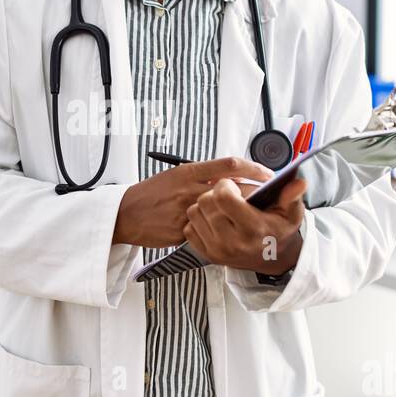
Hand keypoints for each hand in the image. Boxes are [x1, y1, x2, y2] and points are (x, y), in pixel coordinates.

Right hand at [113, 156, 273, 248]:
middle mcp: (190, 189)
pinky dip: (221, 229)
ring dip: (241, 213)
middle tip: (268, 197)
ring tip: (252, 215)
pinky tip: (227, 230)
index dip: (254, 168)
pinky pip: (209, 229)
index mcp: (189, 172)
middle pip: (235, 189)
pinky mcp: (184, 231)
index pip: (230, 165)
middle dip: (256, 194)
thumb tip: (231, 176)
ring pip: (225, 212)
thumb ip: (202, 175)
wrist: (127, 213)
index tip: (268, 173)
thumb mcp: (176, 175)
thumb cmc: (152, 193)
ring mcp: (188, 211)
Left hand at [183, 175, 306, 275]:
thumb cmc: (278, 231)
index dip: (225, 185)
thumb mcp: (291, 214)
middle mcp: (233, 242)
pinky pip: (189, 228)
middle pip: (206, 202)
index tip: (232, 186)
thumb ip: (293, 196)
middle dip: (214, 193)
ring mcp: (217, 250)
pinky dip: (198, 221)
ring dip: (204, 206)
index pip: (223, 197)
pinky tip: (214, 221)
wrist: (270, 258)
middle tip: (226, 196)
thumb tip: (299, 182)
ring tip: (220, 208)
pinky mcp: (206, 255)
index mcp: (252, 228)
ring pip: (194, 212)